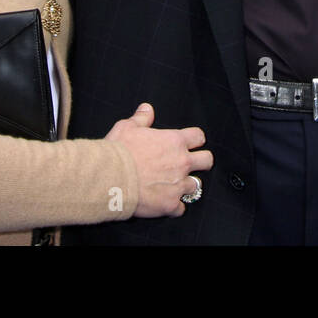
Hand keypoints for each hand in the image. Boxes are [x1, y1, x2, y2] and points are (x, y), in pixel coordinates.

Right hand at [104, 103, 213, 217]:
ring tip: (174, 186)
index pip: (199, 136)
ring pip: (195, 185)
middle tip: (190, 165)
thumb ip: (141, 118)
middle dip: (202, 162)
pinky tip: (164, 203)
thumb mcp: (127, 127)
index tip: (190, 143)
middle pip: (207, 161)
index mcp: (174, 141)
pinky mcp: (170, 204)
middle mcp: (181, 162)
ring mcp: (178, 185)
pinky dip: (174, 207)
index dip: (195, 140)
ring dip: (186, 186)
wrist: (109, 178)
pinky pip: (180, 209)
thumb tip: (147, 109)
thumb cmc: (118, 152)